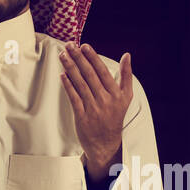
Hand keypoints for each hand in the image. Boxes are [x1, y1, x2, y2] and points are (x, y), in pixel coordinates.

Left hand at [59, 43, 132, 180]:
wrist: (106, 143)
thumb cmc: (114, 117)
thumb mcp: (125, 97)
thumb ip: (126, 75)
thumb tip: (127, 55)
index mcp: (116, 94)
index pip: (103, 72)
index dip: (92, 58)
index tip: (84, 46)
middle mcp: (106, 101)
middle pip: (90, 75)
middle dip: (78, 58)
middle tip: (70, 46)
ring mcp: (93, 109)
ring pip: (80, 84)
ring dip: (70, 68)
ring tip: (63, 56)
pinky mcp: (82, 117)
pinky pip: (74, 98)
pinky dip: (68, 86)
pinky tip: (63, 75)